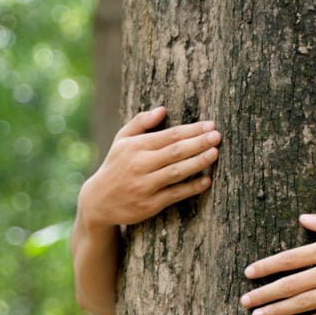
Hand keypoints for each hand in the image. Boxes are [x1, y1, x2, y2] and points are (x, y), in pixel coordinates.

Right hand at [79, 106, 220, 228]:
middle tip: (217, 136)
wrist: (98, 201)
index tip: (210, 125)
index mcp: (135, 147)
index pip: (169, 136)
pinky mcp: (149, 204)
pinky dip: (191, 187)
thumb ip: (141, 122)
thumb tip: (163, 109)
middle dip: (198, 143)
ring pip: (176, 172)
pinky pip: (175, 194)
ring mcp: (145, 186)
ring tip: (215, 153)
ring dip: (198, 162)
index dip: (192, 130)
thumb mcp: (121, 140)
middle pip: (175, 152)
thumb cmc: (116, 165)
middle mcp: (140, 165)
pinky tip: (207, 181)